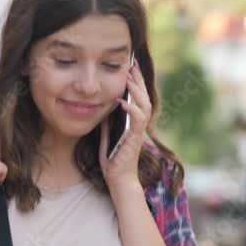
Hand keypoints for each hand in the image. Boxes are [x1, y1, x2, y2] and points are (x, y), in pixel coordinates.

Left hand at [99, 61, 150, 193]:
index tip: (130, 68)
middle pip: (144, 97)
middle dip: (138, 80)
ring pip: (144, 106)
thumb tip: (102, 111)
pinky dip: (130, 109)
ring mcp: (139, 132)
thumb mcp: (106, 139)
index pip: (137, 99)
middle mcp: (139, 126)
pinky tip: (122, 101)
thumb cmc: (113, 163)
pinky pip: (137, 120)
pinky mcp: (135, 139)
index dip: (135, 83)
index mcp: (133, 124)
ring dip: (136, 91)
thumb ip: (106, 126)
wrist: (118, 181)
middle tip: (133, 63)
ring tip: (128, 77)